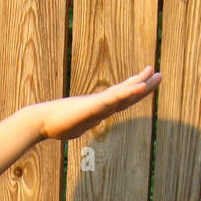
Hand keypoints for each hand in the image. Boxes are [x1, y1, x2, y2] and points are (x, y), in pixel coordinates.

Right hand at [37, 66, 160, 140]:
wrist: (41, 122)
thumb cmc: (56, 124)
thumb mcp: (77, 126)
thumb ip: (85, 124)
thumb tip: (87, 125)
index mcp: (99, 107)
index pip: (121, 98)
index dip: (134, 90)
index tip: (147, 82)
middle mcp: (101, 103)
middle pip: (126, 91)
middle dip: (143, 83)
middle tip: (159, 73)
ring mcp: (98, 104)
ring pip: (123, 92)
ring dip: (140, 84)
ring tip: (153, 73)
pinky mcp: (93, 106)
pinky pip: (115, 98)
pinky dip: (129, 92)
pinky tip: (141, 86)